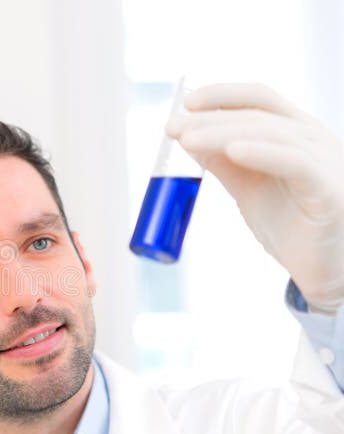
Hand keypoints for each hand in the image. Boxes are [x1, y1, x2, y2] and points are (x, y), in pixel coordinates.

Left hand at [166, 83, 343, 313]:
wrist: (321, 270)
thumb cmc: (290, 226)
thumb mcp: (247, 187)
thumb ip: (222, 162)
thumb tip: (188, 137)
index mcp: (297, 134)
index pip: (260, 98)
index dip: (223, 94)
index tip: (186, 103)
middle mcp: (316, 140)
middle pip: (259, 115)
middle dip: (211, 118)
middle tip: (174, 127)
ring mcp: (327, 162)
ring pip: (272, 134)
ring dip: (223, 133)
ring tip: (188, 140)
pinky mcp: (330, 191)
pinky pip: (296, 163)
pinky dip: (262, 152)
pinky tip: (232, 151)